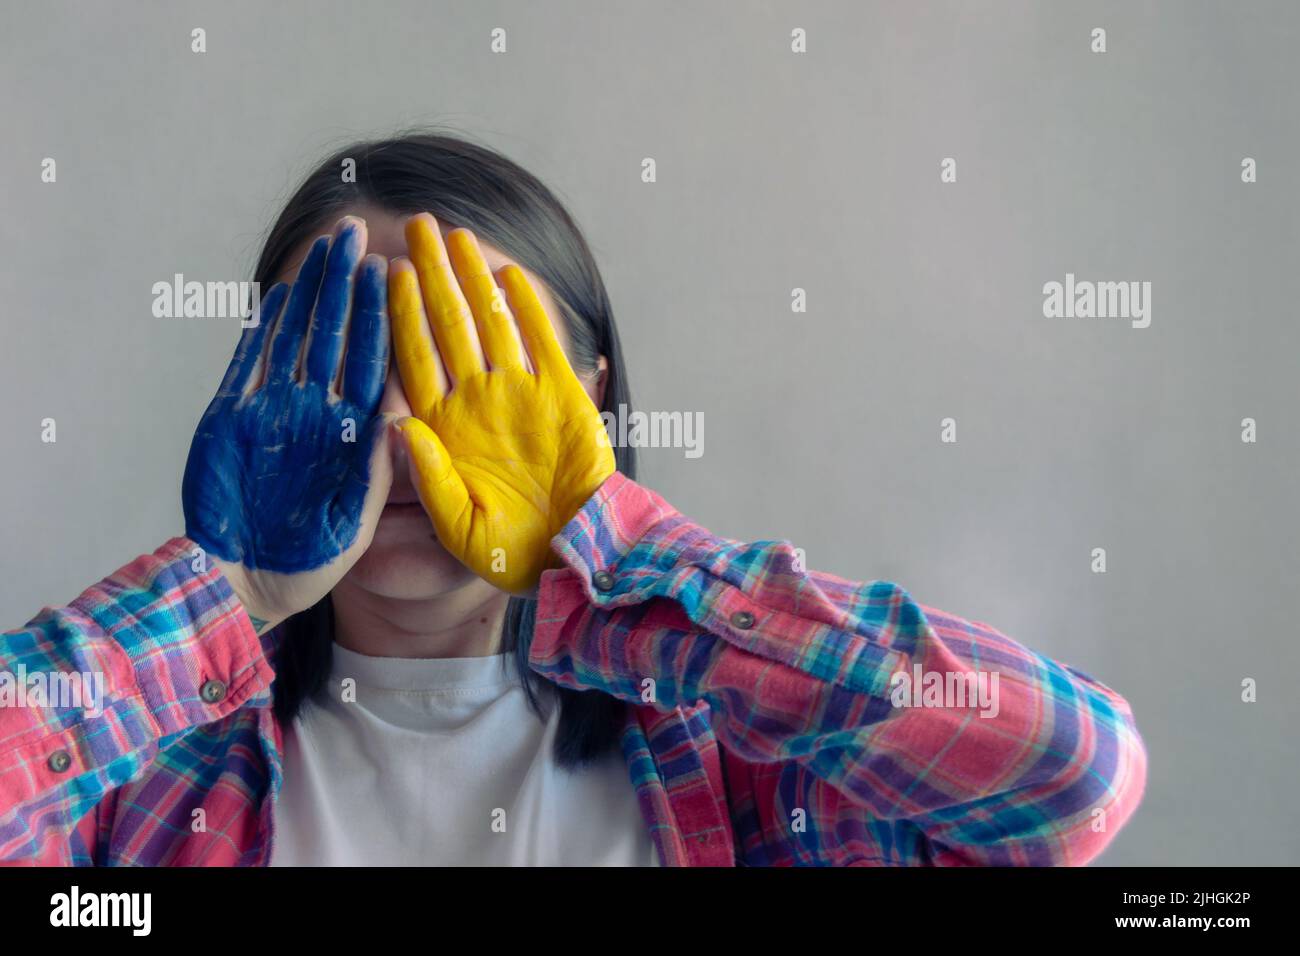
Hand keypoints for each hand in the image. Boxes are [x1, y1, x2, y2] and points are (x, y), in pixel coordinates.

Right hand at [182, 216, 394, 629]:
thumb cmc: (311, 563)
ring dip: (309, 293)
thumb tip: (403, 420)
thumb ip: (377, 471)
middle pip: (337, 336)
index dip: (384, 317)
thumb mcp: (356, 520)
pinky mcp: (230, 417)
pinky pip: (248, 363)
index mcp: (353, 434)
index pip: (375, 362)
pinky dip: (259, 329)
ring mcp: (274, 411)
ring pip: (296, 338)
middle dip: (348, 286)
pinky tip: (274, 293)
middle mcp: (317, 413)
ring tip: (323, 248)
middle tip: (359, 233)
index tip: (396, 273)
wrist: (244, 582)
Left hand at [389, 213, 614, 594]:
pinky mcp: (562, 396)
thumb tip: (397, 428)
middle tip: (417, 225)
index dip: (400, 314)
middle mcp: (478, 401)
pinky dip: (526, 309)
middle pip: (448, 324)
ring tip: (457, 234)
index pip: (415, 357)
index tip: (383, 273)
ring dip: (474, 278)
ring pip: (491, 323)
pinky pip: (541, 343)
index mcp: (444, 427)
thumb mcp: (458, 525)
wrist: (568, 554)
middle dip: (432, 274)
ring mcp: (519, 394)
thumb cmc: (506, 552)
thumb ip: (429, 478)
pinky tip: (508, 274)